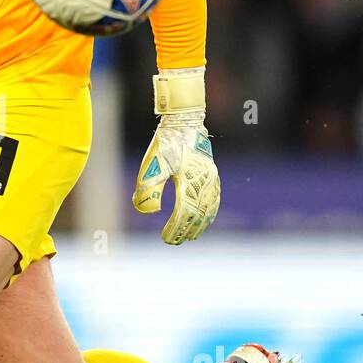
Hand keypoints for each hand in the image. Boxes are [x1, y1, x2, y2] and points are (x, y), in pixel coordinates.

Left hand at [132, 68, 219, 244]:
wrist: (184, 121)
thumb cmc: (166, 143)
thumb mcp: (153, 165)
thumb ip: (149, 189)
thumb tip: (147, 212)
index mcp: (189, 182)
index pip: (183, 214)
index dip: (176, 229)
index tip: (166, 239)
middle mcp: (203, 183)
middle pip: (198, 215)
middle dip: (187, 230)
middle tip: (175, 241)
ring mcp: (210, 178)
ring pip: (209, 208)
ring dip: (200, 223)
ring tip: (192, 235)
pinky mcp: (211, 172)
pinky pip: (215, 197)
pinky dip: (210, 211)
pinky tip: (205, 215)